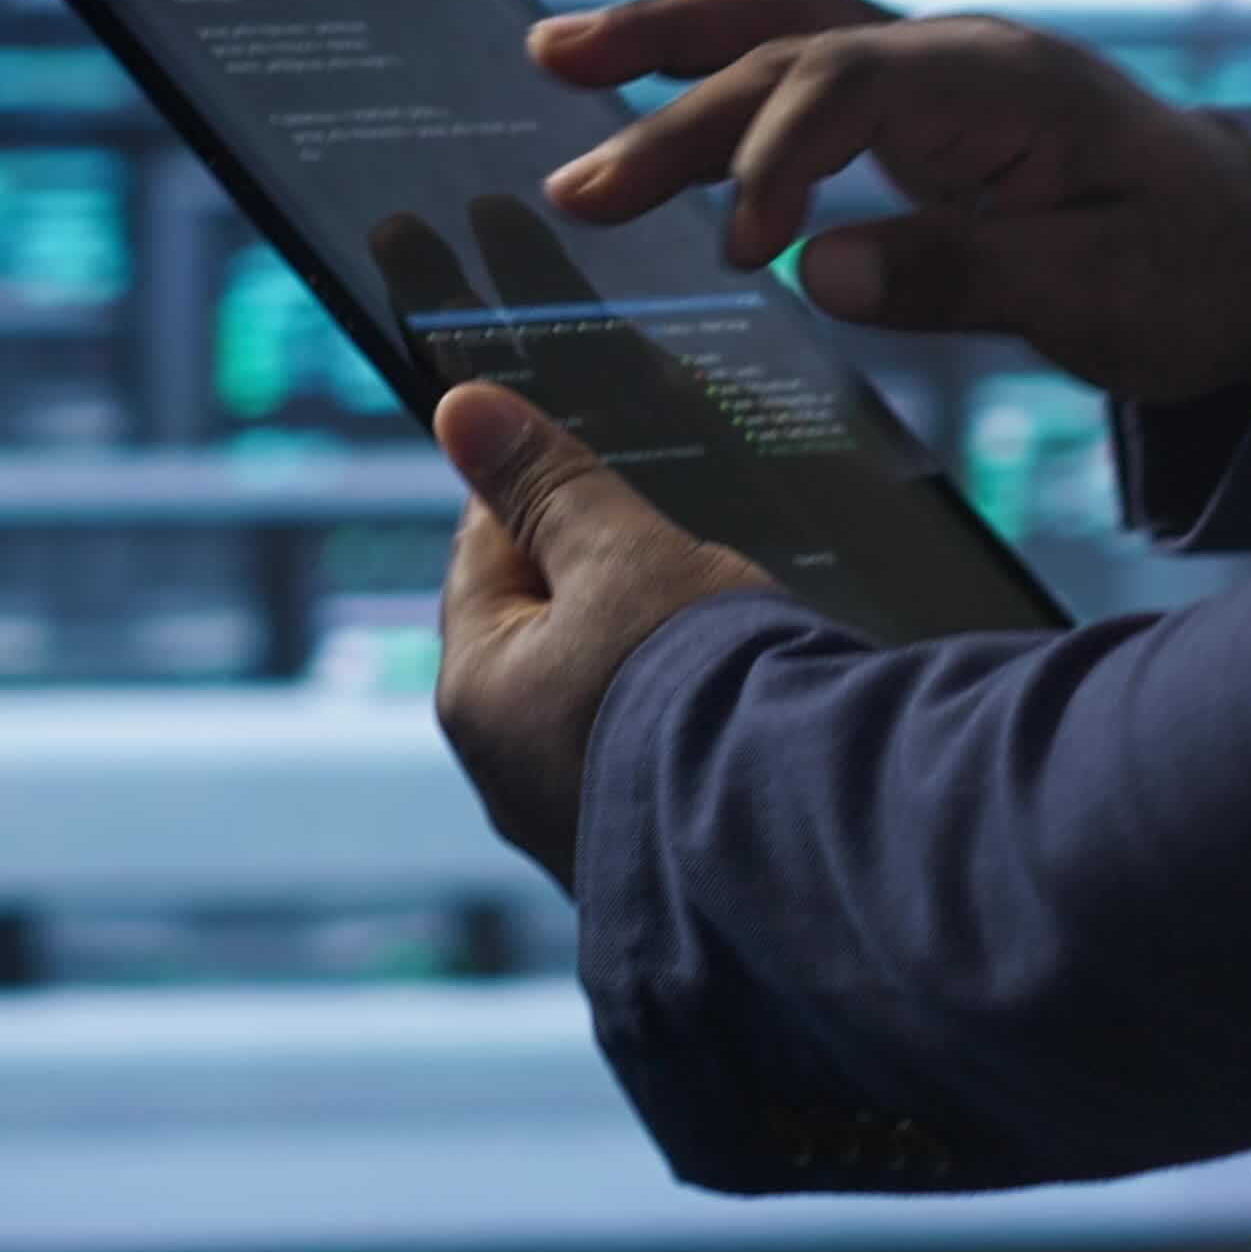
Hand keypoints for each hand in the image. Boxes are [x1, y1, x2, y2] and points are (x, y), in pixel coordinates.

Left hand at [433, 379, 771, 890]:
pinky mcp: (631, 841)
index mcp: (477, 685)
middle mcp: (502, 764)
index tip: (596, 465)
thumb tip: (460, 410)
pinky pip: (636, 743)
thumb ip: (546, 482)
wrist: (790, 824)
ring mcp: (566, 814)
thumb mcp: (622, 552)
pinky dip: (670, 710)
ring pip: (591, 684)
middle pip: (538, 621)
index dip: (541, 491)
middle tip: (671, 551)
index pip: (482, 546)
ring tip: (710, 624)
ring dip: (638, 647)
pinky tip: (724, 693)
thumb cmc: (696, 681)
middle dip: (598, 576)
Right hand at [529, 0, 1250, 410]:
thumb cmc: (1189, 272)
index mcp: (999, 79)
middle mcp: (952, 51)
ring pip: (779, 27)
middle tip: (571, 186)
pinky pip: (794, 68)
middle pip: (787, 42)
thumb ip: (965, 276)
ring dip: (666, 42)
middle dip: (670, 96)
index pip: (847, 84)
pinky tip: (634, 93)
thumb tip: (824, 272)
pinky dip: (710, 72)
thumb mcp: (1100, 294)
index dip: (773, 156)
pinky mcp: (913, 105)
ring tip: (549, 55)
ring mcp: (929, 69)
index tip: (736, 252)